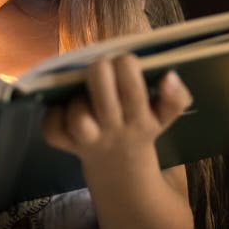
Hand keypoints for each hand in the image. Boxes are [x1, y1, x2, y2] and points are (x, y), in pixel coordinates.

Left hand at [40, 54, 192, 168]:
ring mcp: (88, 140)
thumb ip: (175, 98)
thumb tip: (169, 77)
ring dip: (78, 99)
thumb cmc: (140, 125)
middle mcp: (115, 131)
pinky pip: (53, 131)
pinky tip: (62, 106)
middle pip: (103, 100)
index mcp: (141, 121)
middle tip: (102, 65)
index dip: (126, 67)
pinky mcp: (65, 143)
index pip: (134, 92)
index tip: (126, 60)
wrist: (121, 168)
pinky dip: (53, 115)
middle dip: (99, 71)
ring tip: (82, 91)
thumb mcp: (164, 115)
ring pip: (78, 121)